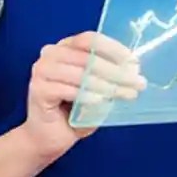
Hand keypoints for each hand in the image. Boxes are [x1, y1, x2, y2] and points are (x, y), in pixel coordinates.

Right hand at [22, 31, 144, 158]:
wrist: (48, 137)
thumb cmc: (73, 112)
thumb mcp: (96, 89)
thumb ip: (108, 76)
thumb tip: (132, 71)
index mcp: (64, 47)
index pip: (90, 39)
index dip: (114, 49)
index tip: (133, 63)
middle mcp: (50, 54)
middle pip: (88, 57)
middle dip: (116, 71)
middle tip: (137, 83)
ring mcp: (41, 71)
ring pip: (80, 74)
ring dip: (107, 85)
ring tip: (125, 94)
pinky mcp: (38, 90)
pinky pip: (68, 90)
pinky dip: (88, 95)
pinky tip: (101, 101)